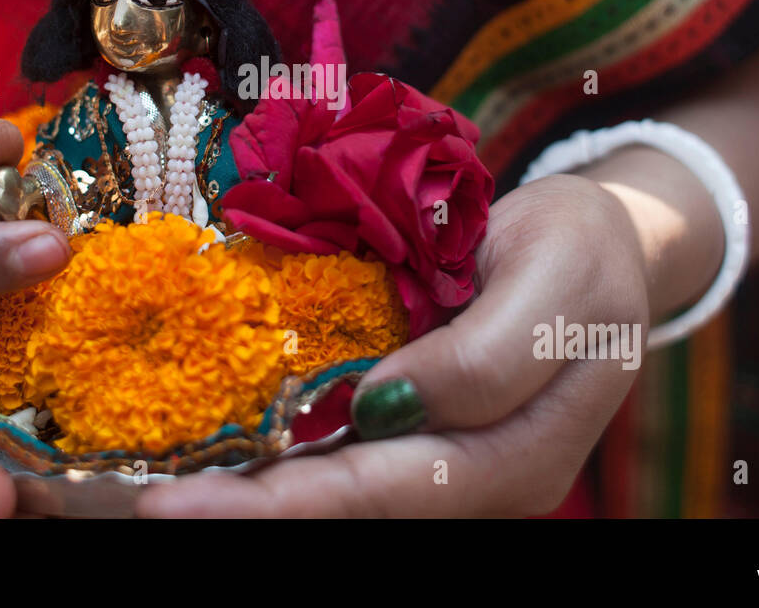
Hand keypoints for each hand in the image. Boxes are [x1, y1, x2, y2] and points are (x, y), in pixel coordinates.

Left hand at [137, 174, 649, 516]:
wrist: (606, 246)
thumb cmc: (582, 249)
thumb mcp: (558, 275)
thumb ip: (487, 354)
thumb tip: (384, 408)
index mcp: (522, 453)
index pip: (390, 489)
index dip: (290, 503)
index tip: (185, 506)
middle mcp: (481, 481)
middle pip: (354, 510)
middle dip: (249, 513)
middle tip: (153, 508)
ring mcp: (451, 467)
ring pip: (343, 498)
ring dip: (254, 497)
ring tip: (162, 491)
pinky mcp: (423, 438)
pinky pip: (344, 462)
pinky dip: (279, 466)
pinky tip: (221, 458)